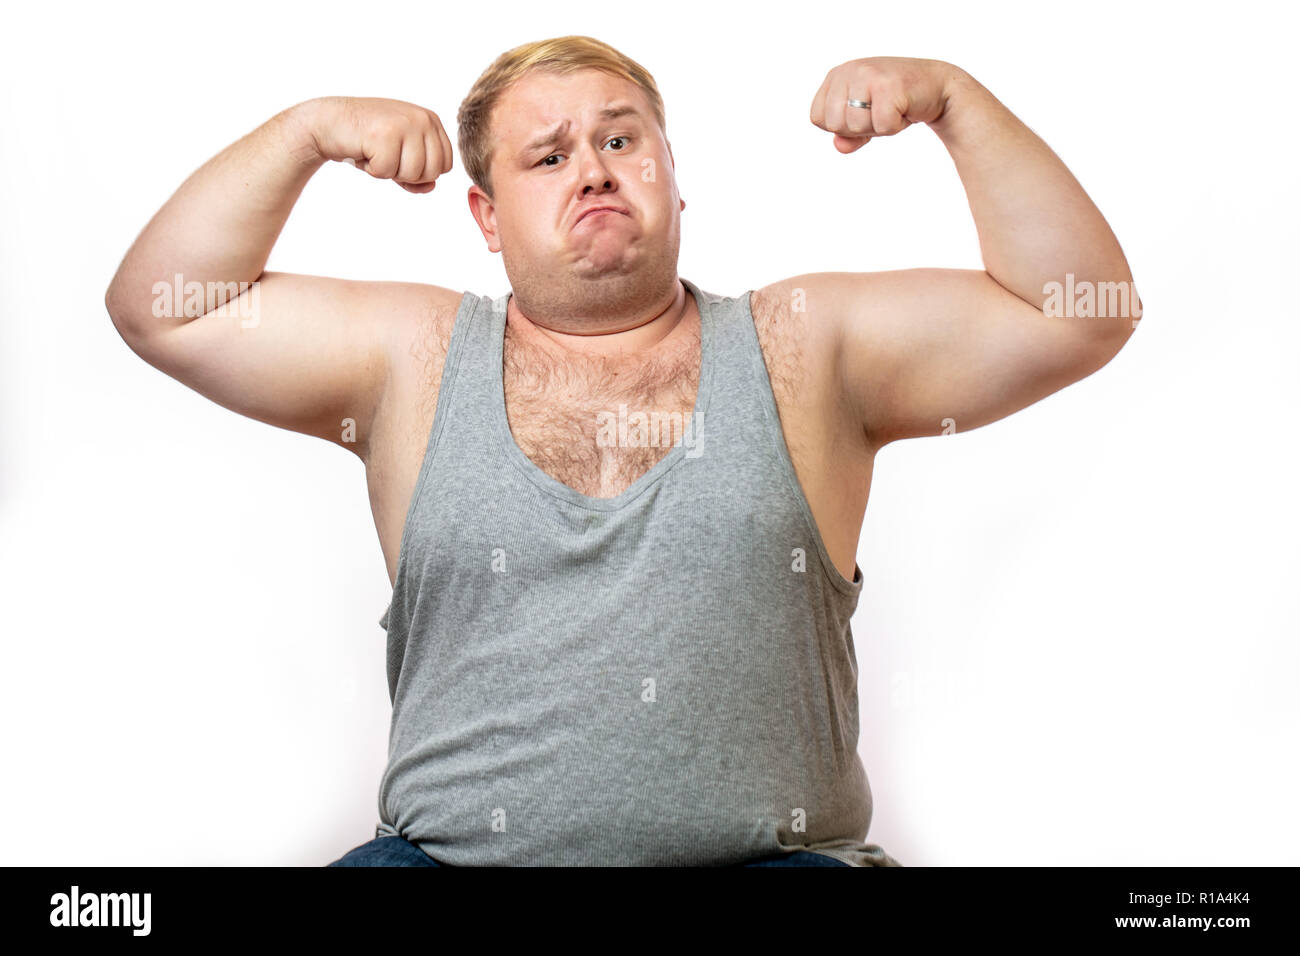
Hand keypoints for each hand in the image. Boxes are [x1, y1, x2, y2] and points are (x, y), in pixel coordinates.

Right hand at [298, 96, 452, 192]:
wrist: (330, 122)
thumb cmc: (367, 141)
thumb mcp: (400, 156)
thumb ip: (420, 173)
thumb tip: (432, 186)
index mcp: (431, 120)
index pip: (446, 164)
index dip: (423, 173)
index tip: (401, 159)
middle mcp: (422, 119)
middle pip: (433, 172)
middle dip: (408, 174)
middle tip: (387, 157)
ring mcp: (405, 124)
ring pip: (413, 174)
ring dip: (389, 172)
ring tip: (375, 152)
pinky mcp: (385, 133)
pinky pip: (387, 172)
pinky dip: (372, 169)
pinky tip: (364, 151)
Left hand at [809, 57, 957, 152]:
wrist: (937, 87)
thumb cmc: (895, 103)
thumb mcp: (865, 119)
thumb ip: (848, 136)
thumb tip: (839, 146)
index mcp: (836, 75)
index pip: (818, 118)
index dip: (841, 127)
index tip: (864, 113)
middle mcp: (849, 70)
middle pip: (835, 124)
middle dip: (860, 129)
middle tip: (880, 112)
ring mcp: (867, 74)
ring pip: (856, 126)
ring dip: (879, 127)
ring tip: (892, 108)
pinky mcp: (888, 85)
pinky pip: (881, 126)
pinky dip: (895, 126)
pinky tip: (904, 108)